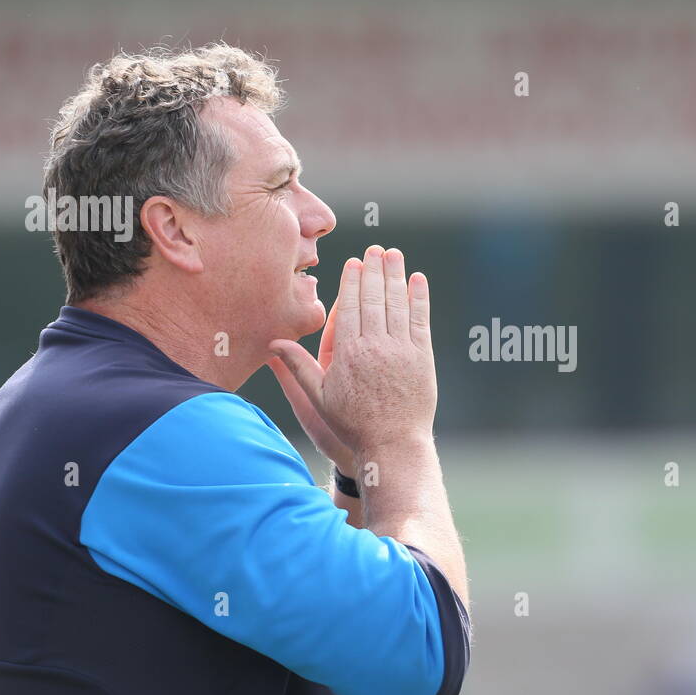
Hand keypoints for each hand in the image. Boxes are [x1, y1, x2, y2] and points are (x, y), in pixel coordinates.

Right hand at [269, 245, 436, 462]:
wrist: (392, 445)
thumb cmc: (352, 425)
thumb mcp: (318, 398)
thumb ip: (297, 367)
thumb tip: (273, 343)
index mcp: (347, 353)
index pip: (350, 306)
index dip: (353, 281)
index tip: (354, 262)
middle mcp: (374, 346)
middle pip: (373, 298)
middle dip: (374, 270)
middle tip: (375, 249)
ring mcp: (401, 351)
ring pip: (397, 304)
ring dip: (395, 276)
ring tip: (393, 255)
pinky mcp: (422, 358)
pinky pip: (420, 321)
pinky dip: (418, 298)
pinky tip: (417, 280)